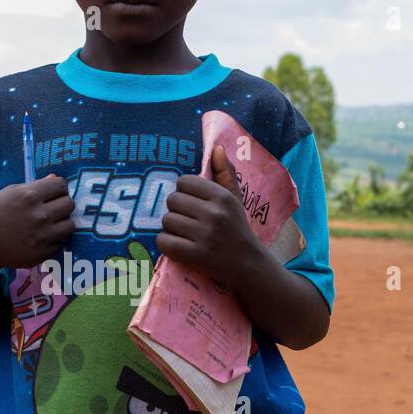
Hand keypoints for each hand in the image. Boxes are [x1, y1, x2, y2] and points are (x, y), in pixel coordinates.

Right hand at [0, 174, 75, 273]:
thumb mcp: (9, 193)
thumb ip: (35, 186)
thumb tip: (57, 178)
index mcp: (29, 196)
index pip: (61, 185)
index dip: (58, 188)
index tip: (53, 193)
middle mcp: (38, 216)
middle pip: (69, 204)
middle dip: (62, 205)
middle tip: (52, 209)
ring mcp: (41, 237)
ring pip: (70, 225)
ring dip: (61, 223)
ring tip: (49, 224)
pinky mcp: (41, 254)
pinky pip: (60, 243)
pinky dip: (52, 241)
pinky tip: (39, 238)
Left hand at [156, 144, 261, 284]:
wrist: (248, 264)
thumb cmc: (237, 229)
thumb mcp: (236, 200)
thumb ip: (225, 173)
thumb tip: (217, 148)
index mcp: (222, 197)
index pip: (184, 182)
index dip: (183, 192)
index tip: (191, 203)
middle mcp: (214, 214)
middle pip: (172, 200)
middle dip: (176, 210)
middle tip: (186, 220)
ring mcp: (204, 236)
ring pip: (166, 220)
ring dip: (171, 228)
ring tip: (184, 234)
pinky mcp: (195, 255)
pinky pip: (163, 241)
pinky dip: (166, 244)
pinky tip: (178, 245)